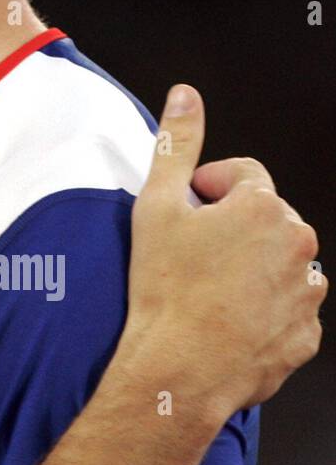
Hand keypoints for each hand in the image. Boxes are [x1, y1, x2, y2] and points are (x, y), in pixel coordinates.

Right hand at [124, 84, 323, 416]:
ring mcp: (307, 293)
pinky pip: (287, 308)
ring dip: (251, 266)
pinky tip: (226, 317)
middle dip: (233, 227)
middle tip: (191, 253)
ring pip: (279, 263)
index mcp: (264, 207)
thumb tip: (186, 95)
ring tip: (208, 288)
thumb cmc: (164, 288)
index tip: (187, 211)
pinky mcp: (306, 333)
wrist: (179, 368)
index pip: (243, 175)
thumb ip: (176, 143)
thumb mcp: (156, 205)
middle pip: (266, 218)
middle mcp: (298, 245)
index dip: (208, 188)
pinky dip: (263, 308)